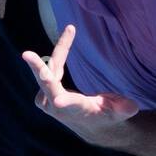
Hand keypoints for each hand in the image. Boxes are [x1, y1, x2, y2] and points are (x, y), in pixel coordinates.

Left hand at [22, 24, 139, 146]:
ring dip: (62, 48)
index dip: (65, 102)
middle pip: (47, 85)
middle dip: (38, 69)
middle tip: (27, 54)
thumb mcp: (120, 112)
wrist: (92, 125)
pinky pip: (49, 65)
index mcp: (77, 111)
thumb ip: (124, 109)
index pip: (70, 106)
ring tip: (71, 30)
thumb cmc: (108, 116)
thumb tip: (129, 107)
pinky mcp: (43, 89)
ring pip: (49, 69)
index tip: (58, 101)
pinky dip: (60, 50)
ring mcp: (46, 99)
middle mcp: (57, 107)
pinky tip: (69, 33)